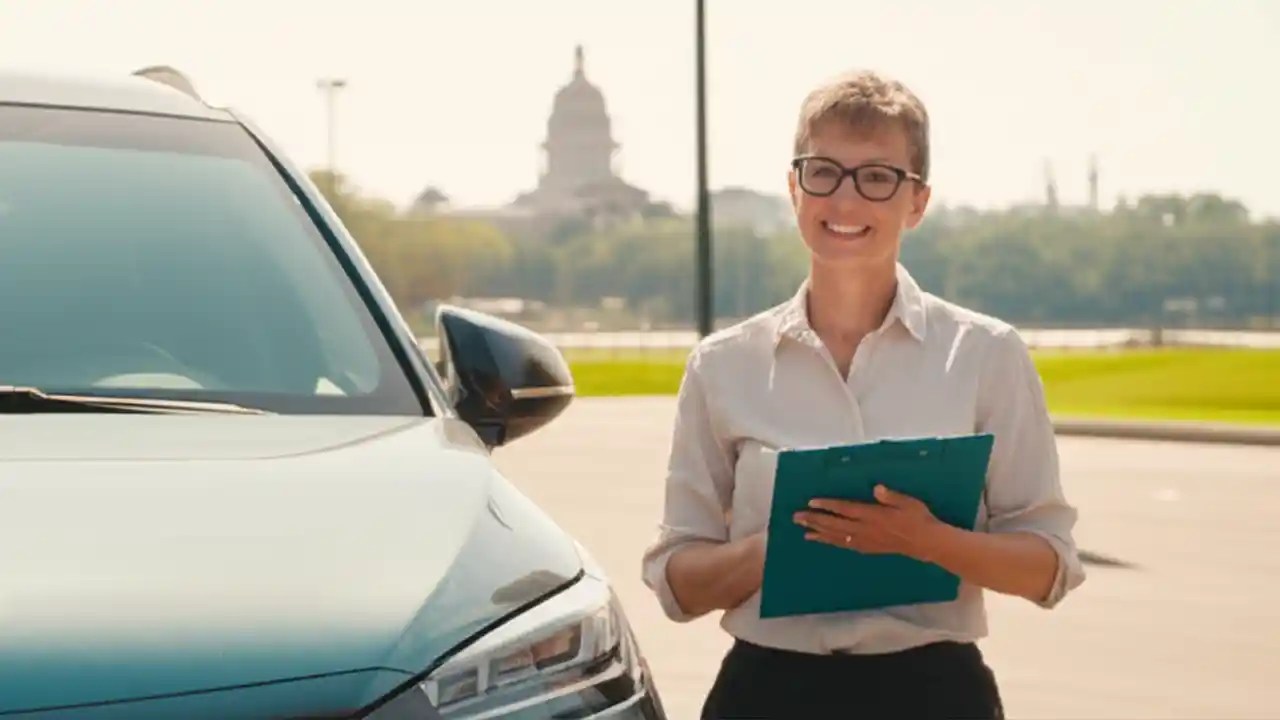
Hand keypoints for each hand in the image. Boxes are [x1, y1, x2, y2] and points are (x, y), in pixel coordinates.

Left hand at [793, 485, 946, 561]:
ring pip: (837, 537)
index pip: (846, 509)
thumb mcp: (908, 502)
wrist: (927, 543)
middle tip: (797, 517)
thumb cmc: (918, 518)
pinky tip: (824, 541)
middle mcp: (866, 529)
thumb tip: (876, 488)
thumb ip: (891, 496)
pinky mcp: (869, 548)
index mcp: (874, 515)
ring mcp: (866, 541)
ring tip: (804, 531)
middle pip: (835, 524)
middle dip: (815, 520)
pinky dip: (832, 543)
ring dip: (819, 533)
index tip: (811, 502)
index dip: (828, 505)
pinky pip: (845, 545)